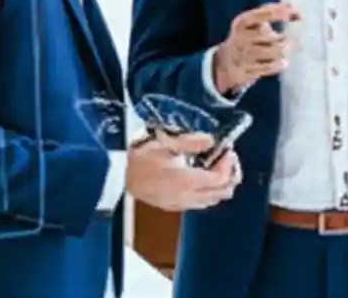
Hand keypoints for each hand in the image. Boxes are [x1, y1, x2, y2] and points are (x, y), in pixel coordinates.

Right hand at [126, 132, 240, 211]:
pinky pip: (200, 203)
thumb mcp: (165, 143)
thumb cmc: (139, 158)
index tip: (227, 151)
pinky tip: (202, 177)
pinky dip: (208, 191)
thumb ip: (191, 142)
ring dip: (220, 184)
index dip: (228, 164)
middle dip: (229, 175)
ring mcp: (180, 204)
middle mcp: (186, 197)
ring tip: (215, 166)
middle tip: (226, 158)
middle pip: (222, 193)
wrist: (117, 176)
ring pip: (212, 200)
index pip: (220, 179)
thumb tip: (211, 140)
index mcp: (185, 181)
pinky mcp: (174, 207)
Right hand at [213, 3, 299, 94]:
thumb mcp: (254, 21)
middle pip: (270, 36)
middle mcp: (240, 38)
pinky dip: (279, 65)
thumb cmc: (248, 36)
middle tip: (294, 40)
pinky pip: (269, 68)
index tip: (295, 14)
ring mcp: (242, 56)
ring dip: (284, 52)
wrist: (226, 62)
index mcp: (242, 22)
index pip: (261, 15)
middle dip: (284, 39)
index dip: (279, 13)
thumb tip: (298, 13)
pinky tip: (282, 62)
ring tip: (286, 50)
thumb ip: (275, 12)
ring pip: (273, 53)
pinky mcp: (245, 72)